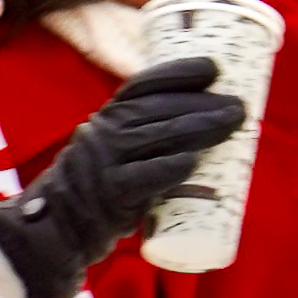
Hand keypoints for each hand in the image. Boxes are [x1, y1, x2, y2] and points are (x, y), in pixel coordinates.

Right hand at [0, 54, 235, 297]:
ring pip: (157, 138)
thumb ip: (145, 134)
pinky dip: (169, 168)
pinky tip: (192, 162)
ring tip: (233, 123)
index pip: (143, 85)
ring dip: (199, 128)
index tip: (212, 68)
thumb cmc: (99, 186)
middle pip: (158, 109)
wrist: (59, 228)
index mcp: (107, 118)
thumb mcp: (112, 149)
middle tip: (238, 105)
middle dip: (202, 102)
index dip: (177, 73)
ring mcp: (105, 163)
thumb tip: (209, 119)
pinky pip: (144, 178)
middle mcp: (103, 133)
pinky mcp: (110, 195)